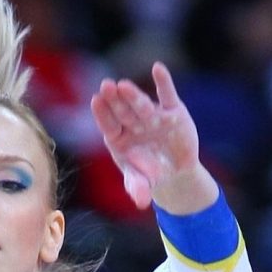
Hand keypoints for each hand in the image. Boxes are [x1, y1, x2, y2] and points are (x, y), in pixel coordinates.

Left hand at [89, 61, 201, 209]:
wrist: (175, 172)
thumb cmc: (150, 175)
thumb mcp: (144, 184)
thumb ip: (139, 189)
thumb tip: (140, 202)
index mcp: (119, 138)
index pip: (108, 124)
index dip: (103, 114)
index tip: (95, 101)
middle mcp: (133, 124)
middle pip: (122, 111)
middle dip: (114, 100)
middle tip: (106, 87)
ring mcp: (152, 116)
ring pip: (141, 104)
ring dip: (133, 95)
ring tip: (123, 86)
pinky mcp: (173, 111)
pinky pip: (167, 95)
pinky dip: (164, 82)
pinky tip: (158, 69)